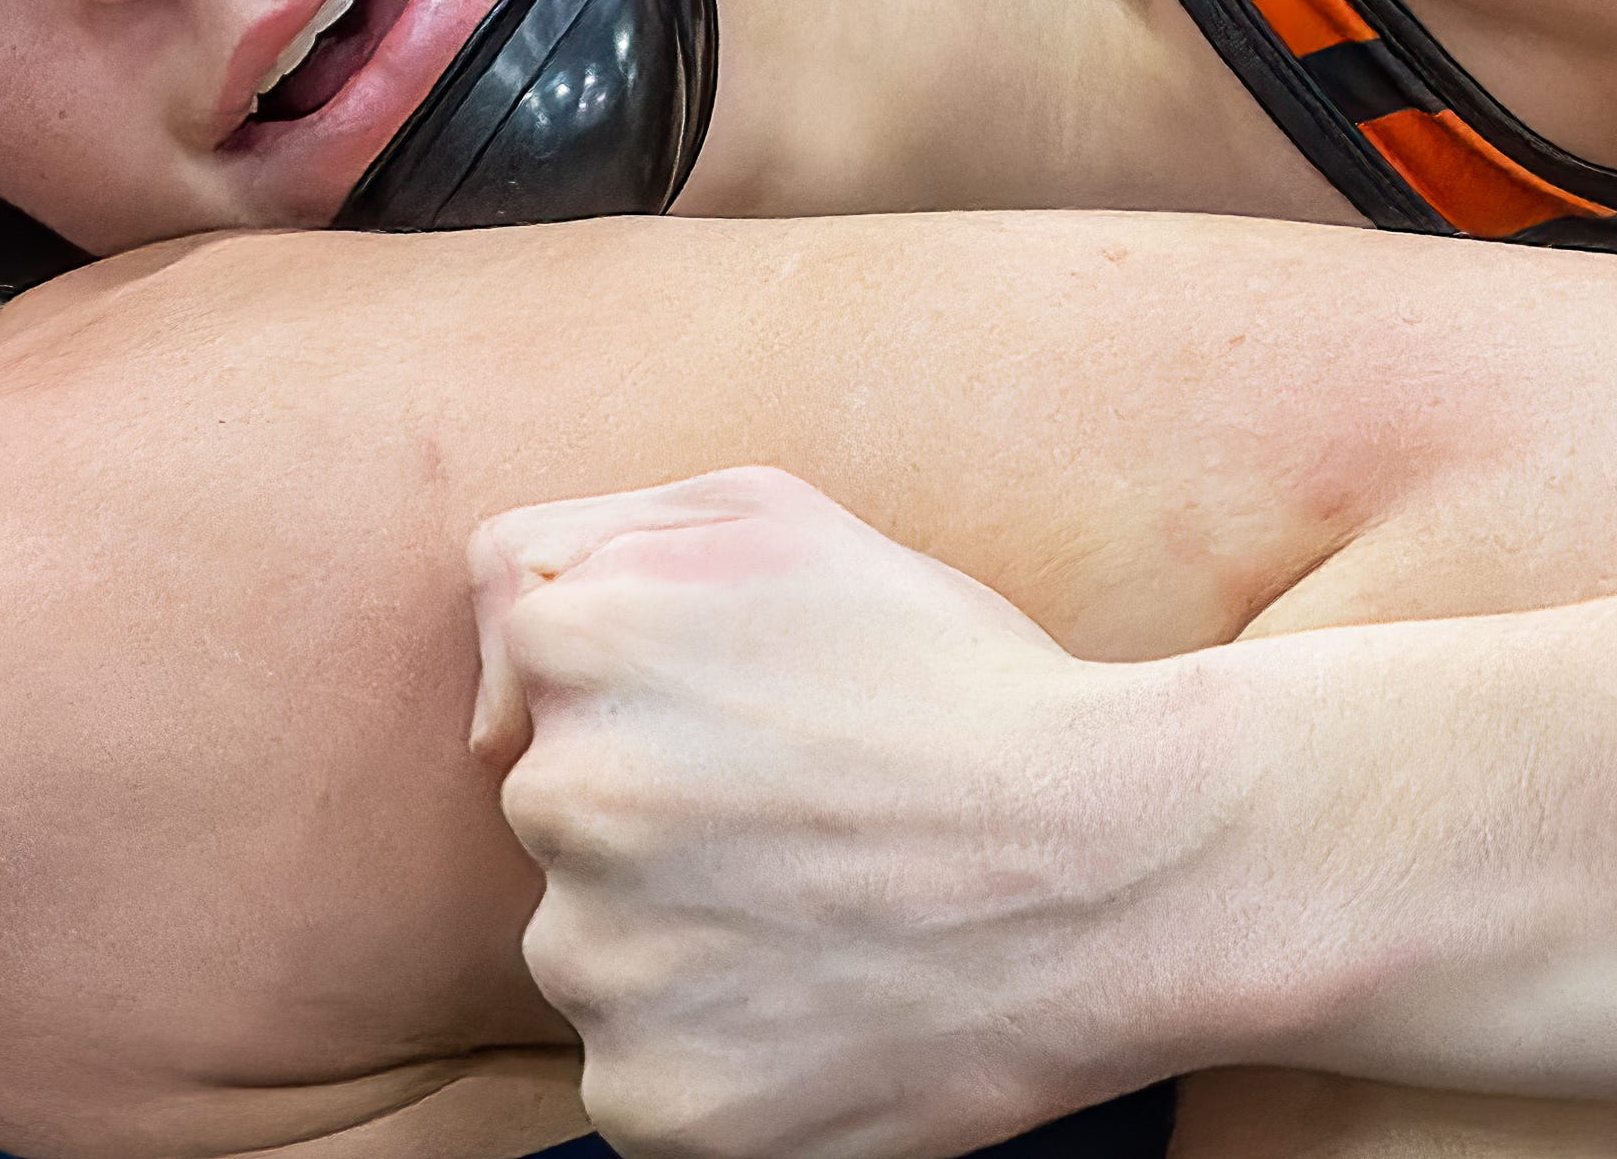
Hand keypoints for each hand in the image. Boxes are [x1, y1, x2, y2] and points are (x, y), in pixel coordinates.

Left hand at [470, 468, 1245, 1158]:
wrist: (1121, 858)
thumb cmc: (951, 676)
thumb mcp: (769, 516)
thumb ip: (586, 544)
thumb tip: (494, 690)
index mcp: (581, 641)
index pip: (526, 673)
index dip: (645, 691)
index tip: (746, 722)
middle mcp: (562, 797)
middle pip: (555, 815)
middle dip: (654, 817)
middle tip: (804, 824)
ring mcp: (601, 963)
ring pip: (591, 949)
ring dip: (677, 941)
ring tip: (826, 914)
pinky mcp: (653, 1102)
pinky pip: (636, 1076)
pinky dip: (715, 1056)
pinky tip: (821, 1004)